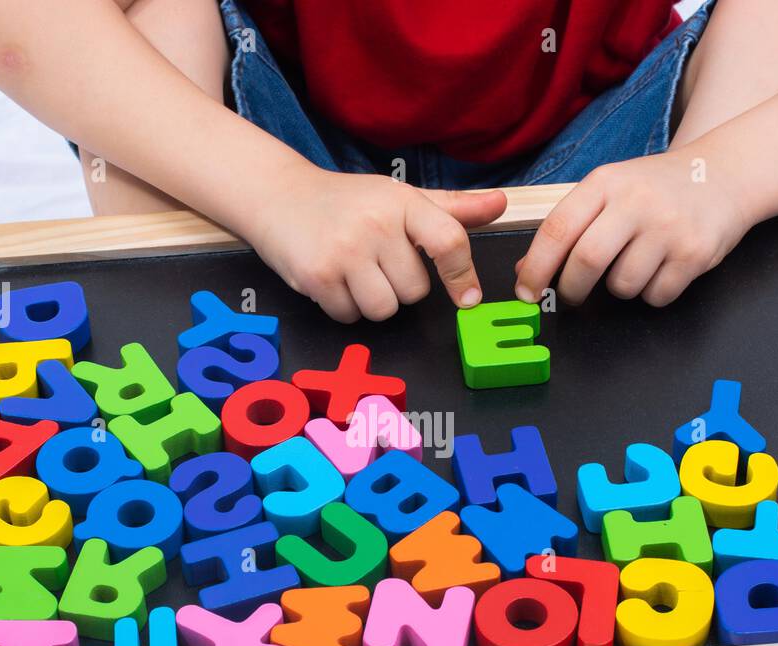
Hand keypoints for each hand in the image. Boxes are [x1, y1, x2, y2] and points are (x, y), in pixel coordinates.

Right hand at [249, 169, 506, 322]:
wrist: (277, 197)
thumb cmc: (346, 201)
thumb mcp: (399, 197)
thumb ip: (451, 209)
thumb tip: (500, 205)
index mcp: (402, 202)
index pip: (449, 242)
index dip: (464, 276)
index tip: (468, 298)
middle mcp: (375, 224)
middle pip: (414, 291)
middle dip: (399, 286)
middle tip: (376, 262)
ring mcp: (344, 251)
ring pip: (384, 309)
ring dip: (372, 301)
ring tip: (354, 273)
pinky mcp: (316, 276)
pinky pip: (350, 316)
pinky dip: (344, 307)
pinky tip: (332, 279)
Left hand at [514, 151, 753, 307]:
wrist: (723, 175)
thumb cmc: (654, 190)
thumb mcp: (609, 192)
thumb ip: (569, 227)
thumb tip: (526, 271)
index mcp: (605, 182)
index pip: (558, 228)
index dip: (536, 267)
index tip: (526, 293)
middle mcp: (637, 201)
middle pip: (587, 261)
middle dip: (572, 289)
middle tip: (572, 294)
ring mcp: (669, 227)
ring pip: (622, 285)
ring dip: (619, 288)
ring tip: (634, 264)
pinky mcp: (695, 253)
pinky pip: (656, 295)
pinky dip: (652, 293)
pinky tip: (662, 267)